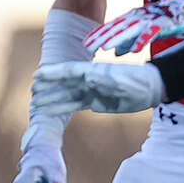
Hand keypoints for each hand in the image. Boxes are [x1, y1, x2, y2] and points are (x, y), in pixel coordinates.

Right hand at [32, 61, 166, 116]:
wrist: (152, 89)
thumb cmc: (139, 82)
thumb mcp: (123, 80)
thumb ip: (106, 79)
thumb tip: (88, 78)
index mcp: (93, 71)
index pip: (69, 71)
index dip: (53, 73)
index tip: (37, 75)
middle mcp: (89, 80)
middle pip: (64, 84)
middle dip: (48, 87)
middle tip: (32, 92)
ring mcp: (91, 91)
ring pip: (67, 96)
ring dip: (52, 99)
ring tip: (36, 104)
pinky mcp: (96, 102)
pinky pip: (75, 105)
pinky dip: (62, 108)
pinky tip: (51, 111)